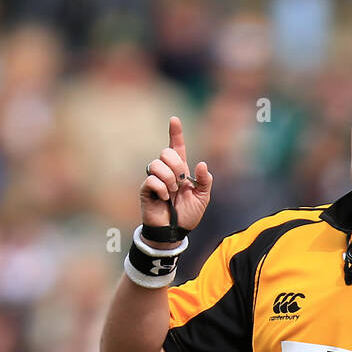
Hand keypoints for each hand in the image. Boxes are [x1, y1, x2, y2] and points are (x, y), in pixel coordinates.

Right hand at [140, 116, 211, 245]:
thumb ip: (205, 181)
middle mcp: (166, 171)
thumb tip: (202, 164)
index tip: (174, 120)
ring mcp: (155, 180)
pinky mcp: (146, 189)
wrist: (174, 232)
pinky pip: (151, 179)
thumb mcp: (202, 198)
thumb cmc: (187, 216)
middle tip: (180, 182)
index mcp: (180, 170)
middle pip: (166, 152)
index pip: (177, 147)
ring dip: (168, 179)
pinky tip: (164, 198)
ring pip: (156, 164)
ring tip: (171, 193)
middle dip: (175, 165)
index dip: (175, 133)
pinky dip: (160, 188)